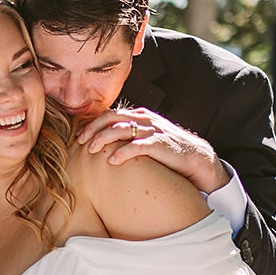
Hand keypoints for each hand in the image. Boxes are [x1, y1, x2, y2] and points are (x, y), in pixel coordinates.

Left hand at [76, 107, 230, 193]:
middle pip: (112, 118)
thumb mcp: (145, 138)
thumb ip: (128, 136)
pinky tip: (112, 160)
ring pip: (122, 129)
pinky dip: (123, 152)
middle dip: (94, 129)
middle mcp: (144, 119)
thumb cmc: (166, 151)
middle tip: (81, 142)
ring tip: (91, 150)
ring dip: (103, 139)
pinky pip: (138, 146)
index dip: (93, 124)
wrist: (196, 158)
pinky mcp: (161, 144)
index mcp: (139, 115)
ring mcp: (153, 130)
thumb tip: (103, 144)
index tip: (80, 136)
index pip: (110, 114)